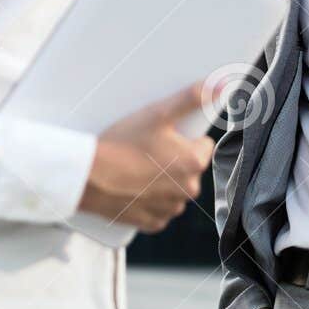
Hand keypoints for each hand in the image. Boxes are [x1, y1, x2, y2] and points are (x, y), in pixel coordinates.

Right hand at [79, 80, 219, 230]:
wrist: (87, 177)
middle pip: (188, 168)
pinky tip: (133, 187)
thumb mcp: (158, 113)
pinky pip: (158, 209)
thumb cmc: (122, 144)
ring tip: (136, 168)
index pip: (203, 145)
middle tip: (146, 150)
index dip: (184, 137)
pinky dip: (148, 200)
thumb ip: (192, 99)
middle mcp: (188, 190)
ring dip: (162, 180)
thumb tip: (221, 85)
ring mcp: (170, 209)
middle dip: (173, 159)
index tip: (163, 136)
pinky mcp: (152, 223)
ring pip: (173, 188)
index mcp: (194, 163)